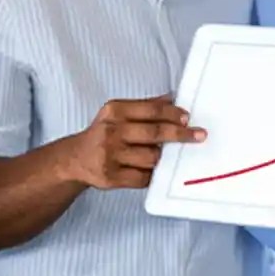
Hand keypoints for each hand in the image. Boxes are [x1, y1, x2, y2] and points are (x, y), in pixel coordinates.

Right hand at [63, 95, 204, 189]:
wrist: (75, 159)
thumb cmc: (103, 133)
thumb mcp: (118, 113)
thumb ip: (145, 106)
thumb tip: (172, 98)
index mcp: (114, 111)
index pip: (151, 110)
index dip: (172, 114)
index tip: (188, 118)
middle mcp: (111, 132)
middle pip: (154, 133)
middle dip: (180, 134)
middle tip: (199, 135)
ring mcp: (110, 156)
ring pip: (151, 157)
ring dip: (162, 157)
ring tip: (163, 155)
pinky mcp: (111, 177)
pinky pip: (143, 177)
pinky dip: (152, 174)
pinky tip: (152, 169)